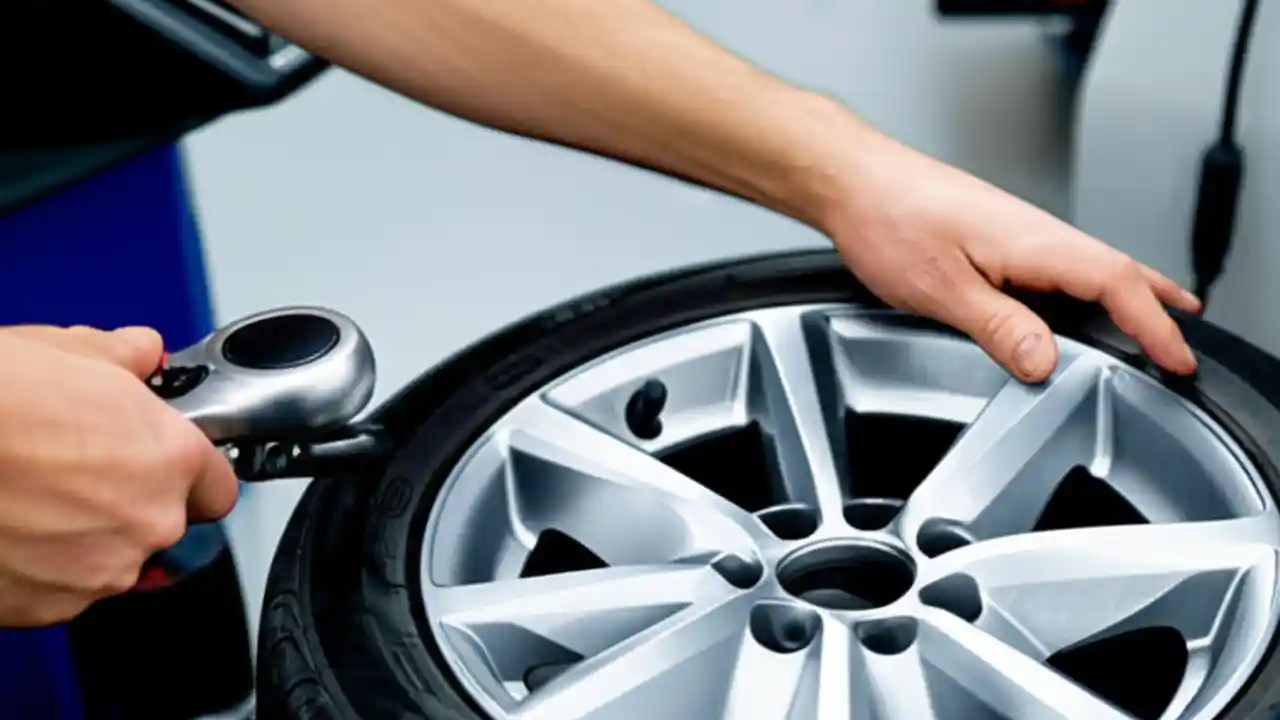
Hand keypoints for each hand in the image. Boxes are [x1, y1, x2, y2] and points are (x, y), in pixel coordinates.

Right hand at [0, 325, 237, 626]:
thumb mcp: (71, 348)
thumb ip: (127, 358)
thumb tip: (140, 353)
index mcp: (170, 459)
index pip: (218, 484)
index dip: (191, 471)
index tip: (165, 462)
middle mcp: (146, 522)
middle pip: (163, 523)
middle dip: (129, 499)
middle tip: (75, 467)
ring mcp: (95, 572)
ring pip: (109, 560)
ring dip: (82, 536)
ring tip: (28, 493)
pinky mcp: (43, 607)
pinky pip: (59, 589)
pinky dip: (38, 567)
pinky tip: (8, 525)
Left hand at [821, 125, 1201, 382]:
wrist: (852, 180)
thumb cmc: (887, 219)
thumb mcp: (942, 289)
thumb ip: (1000, 326)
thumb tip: (1045, 361)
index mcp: (1033, 241)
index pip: (1117, 283)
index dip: (1153, 324)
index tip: (1177, 357)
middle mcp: (1033, 232)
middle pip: (1114, 270)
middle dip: (1155, 306)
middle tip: (1181, 342)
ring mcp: (1014, 232)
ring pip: (1086, 265)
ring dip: (1123, 294)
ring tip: (1149, 323)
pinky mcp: (992, 236)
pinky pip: (1056, 264)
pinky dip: (1082, 285)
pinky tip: (1073, 301)